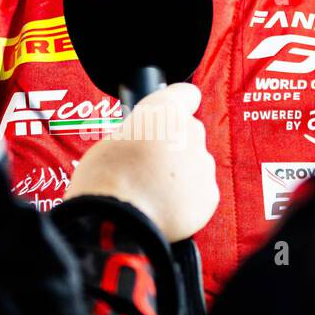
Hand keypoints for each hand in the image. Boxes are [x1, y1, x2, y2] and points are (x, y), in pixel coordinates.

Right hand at [64, 82, 218, 242]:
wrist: (116, 220)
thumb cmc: (104, 180)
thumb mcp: (111, 140)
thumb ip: (139, 134)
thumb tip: (142, 145)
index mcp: (162, 111)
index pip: (185, 94)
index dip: (178, 105)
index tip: (172, 116)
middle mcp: (189, 131)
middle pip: (189, 133)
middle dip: (174, 148)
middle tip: (148, 167)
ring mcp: (203, 163)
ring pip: (195, 165)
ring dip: (180, 175)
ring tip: (152, 193)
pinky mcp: (210, 194)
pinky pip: (200, 193)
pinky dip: (186, 200)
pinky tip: (163, 208)